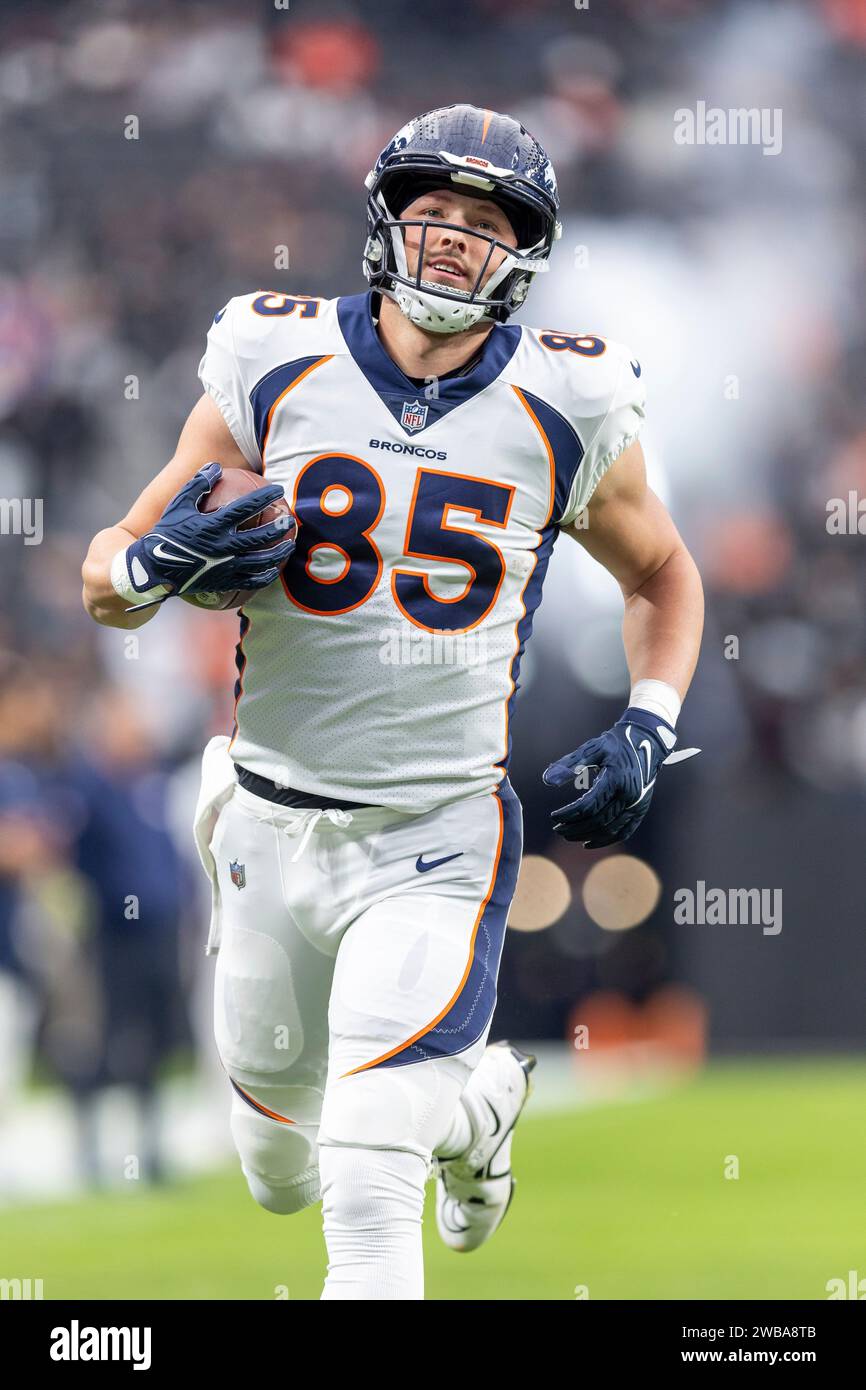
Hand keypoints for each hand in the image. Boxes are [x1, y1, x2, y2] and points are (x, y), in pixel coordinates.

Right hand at [122, 462, 295, 604]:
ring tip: (289, 545)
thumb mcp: (178, 505)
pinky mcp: (224, 582)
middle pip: (259, 537)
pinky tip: (273, 570)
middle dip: (278, 527)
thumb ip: (198, 485)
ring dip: (278, 553)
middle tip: (290, 519)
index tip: (278, 490)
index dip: (264, 497)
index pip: (245, 508)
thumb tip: (216, 466)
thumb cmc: (166, 533)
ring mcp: (225, 567)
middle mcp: (222, 547)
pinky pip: (251, 581)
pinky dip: (265, 576)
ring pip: (260, 561)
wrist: (154, 569)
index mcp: (212, 525)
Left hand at [542, 706, 698, 848]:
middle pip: (597, 821)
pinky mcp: (640, 810)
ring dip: (587, 836)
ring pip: (609, 830)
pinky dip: (606, 840)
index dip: (568, 814)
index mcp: (616, 779)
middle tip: (557, 829)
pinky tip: (588, 843)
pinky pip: (624, 832)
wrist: (647, 743)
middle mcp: (629, 795)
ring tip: (568, 835)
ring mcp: (637, 805)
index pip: (588, 806)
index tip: (554, 816)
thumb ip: (569, 764)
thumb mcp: (592, 749)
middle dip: (575, 828)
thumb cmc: (615, 745)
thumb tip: (546, 780)